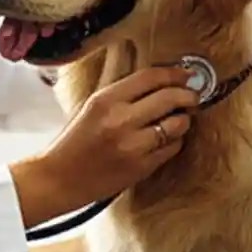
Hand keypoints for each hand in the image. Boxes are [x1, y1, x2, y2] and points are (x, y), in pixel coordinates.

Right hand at [9, 67, 197, 227]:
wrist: (60, 178)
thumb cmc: (75, 141)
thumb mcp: (92, 106)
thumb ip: (123, 94)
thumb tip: (161, 82)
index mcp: (105, 100)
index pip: (150, 77)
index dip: (174, 73)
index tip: (185, 75)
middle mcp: (120, 120)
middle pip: (169, 98)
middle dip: (188, 95)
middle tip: (192, 96)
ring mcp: (133, 145)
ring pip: (177, 124)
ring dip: (183, 119)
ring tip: (179, 119)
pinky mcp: (141, 167)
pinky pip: (172, 148)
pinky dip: (175, 141)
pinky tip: (166, 139)